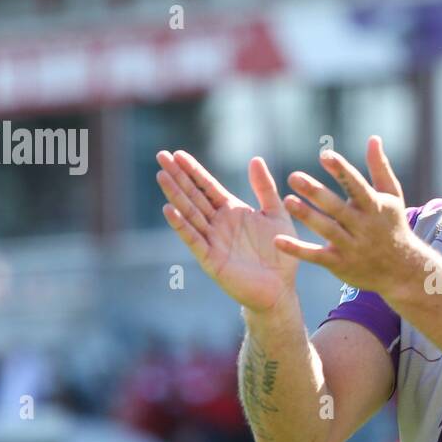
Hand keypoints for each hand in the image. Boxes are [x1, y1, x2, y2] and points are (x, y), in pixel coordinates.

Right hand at [156, 149, 297, 312]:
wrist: (280, 288)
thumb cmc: (280, 253)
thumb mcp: (277, 214)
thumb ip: (265, 188)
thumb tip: (255, 158)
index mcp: (231, 210)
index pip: (207, 186)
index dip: (193, 170)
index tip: (177, 153)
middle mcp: (218, 223)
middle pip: (194, 195)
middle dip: (178, 176)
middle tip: (160, 156)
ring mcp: (212, 240)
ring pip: (190, 213)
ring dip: (175, 195)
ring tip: (162, 176)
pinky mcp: (210, 259)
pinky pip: (193, 239)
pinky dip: (181, 225)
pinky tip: (169, 209)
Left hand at [274, 136, 414, 295]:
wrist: (401, 271)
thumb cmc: (392, 226)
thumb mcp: (391, 197)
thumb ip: (380, 168)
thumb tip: (373, 138)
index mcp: (374, 207)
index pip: (357, 186)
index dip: (342, 171)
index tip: (326, 156)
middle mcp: (363, 226)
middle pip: (338, 208)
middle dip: (317, 192)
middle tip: (294, 176)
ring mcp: (352, 246)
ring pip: (327, 230)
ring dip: (307, 216)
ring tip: (286, 201)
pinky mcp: (340, 264)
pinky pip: (316, 256)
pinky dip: (298, 250)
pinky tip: (279, 240)